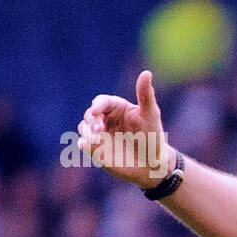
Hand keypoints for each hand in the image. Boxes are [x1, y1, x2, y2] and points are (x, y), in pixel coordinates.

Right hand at [77, 70, 171, 186]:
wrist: (152, 164)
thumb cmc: (153, 137)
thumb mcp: (151, 115)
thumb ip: (145, 95)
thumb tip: (147, 73)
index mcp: (116, 108)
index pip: (101, 101)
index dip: (98, 105)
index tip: (97, 110)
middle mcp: (105, 119)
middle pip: (90, 114)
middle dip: (92, 121)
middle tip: (100, 130)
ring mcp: (99, 135)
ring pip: (84, 128)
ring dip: (87, 132)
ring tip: (97, 139)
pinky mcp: (95, 149)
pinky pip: (84, 144)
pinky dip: (83, 144)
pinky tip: (86, 146)